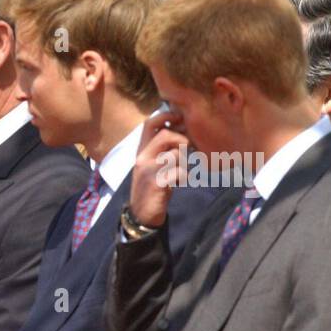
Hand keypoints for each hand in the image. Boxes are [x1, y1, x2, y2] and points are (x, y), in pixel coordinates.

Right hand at [130, 108, 189, 226]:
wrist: (141, 214)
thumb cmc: (152, 187)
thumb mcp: (153, 165)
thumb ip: (163, 149)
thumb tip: (183, 132)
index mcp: (141, 150)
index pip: (149, 123)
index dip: (166, 116)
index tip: (180, 119)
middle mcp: (142, 157)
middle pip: (165, 134)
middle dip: (183, 139)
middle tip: (189, 150)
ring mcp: (148, 170)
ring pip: (175, 153)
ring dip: (185, 162)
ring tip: (182, 171)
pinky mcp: (156, 183)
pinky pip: (179, 171)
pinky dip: (184, 176)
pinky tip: (180, 182)